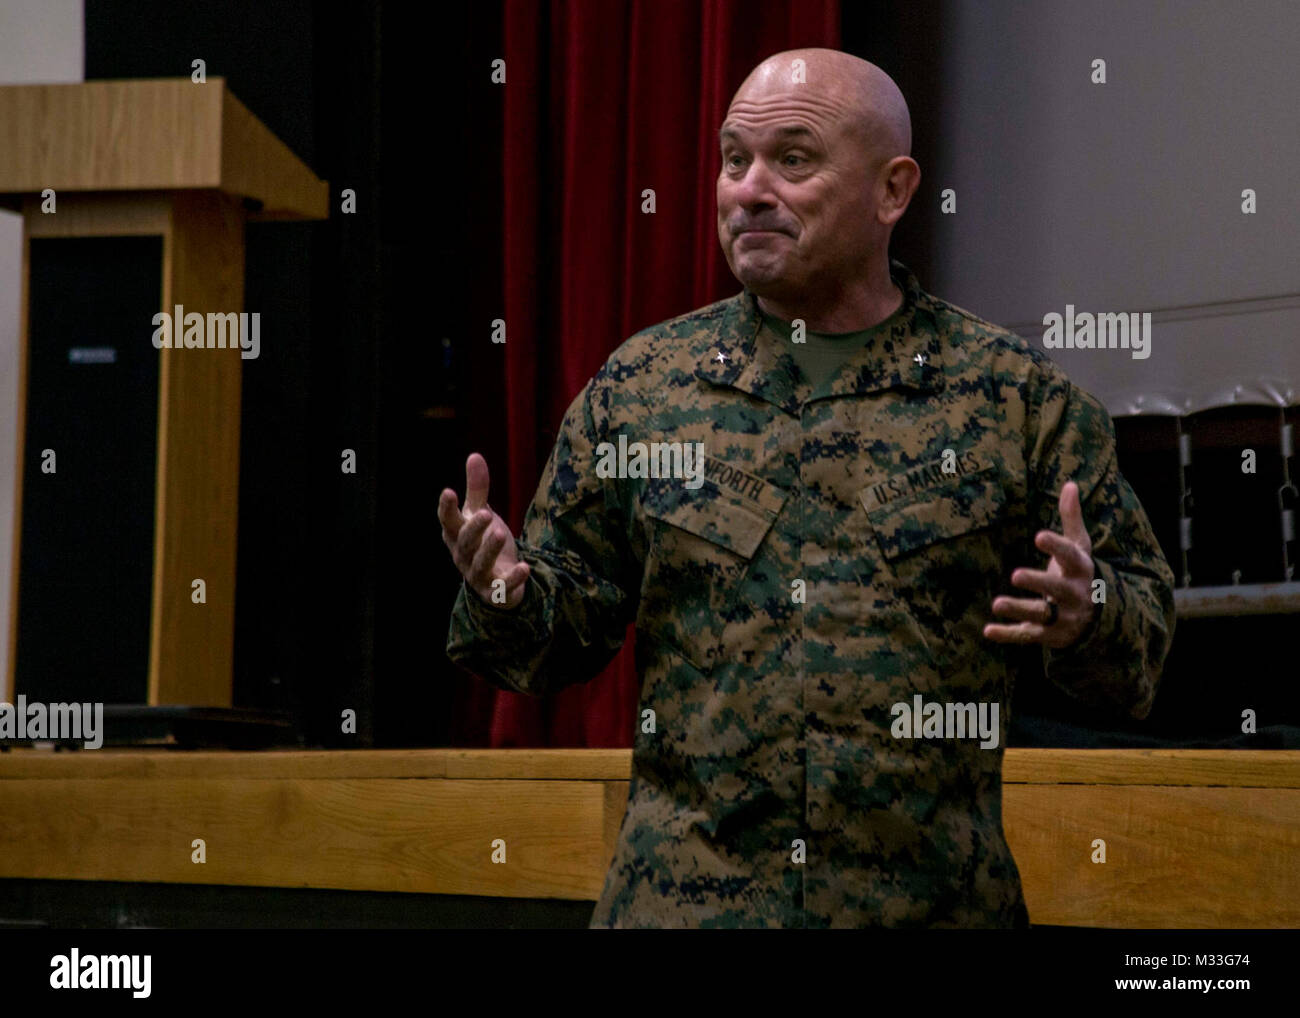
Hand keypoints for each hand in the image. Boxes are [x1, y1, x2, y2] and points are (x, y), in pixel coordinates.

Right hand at [438, 453, 530, 608]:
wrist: (493, 582)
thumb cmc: (482, 541)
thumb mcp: (480, 514)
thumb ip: (477, 489)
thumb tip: (474, 455)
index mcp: (456, 535)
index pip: (448, 521)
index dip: (447, 508)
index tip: (449, 491)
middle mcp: (463, 556)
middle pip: (465, 542)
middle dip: (474, 528)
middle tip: (486, 514)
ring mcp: (478, 575)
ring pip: (480, 564)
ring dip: (489, 550)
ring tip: (501, 534)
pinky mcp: (495, 592)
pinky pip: (502, 587)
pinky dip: (513, 579)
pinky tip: (525, 568)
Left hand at [984, 480, 1095, 648]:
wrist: (1097, 617)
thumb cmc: (1079, 573)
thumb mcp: (1079, 547)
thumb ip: (1071, 519)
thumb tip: (1070, 483)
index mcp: (1080, 569)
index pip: (1071, 557)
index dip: (1056, 547)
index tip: (1039, 536)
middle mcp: (1074, 594)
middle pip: (1056, 589)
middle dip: (1038, 582)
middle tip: (1015, 574)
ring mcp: (1063, 617)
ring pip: (1041, 614)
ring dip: (1019, 609)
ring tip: (996, 603)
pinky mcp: (1049, 635)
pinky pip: (1028, 635)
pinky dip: (1008, 635)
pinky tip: (988, 631)